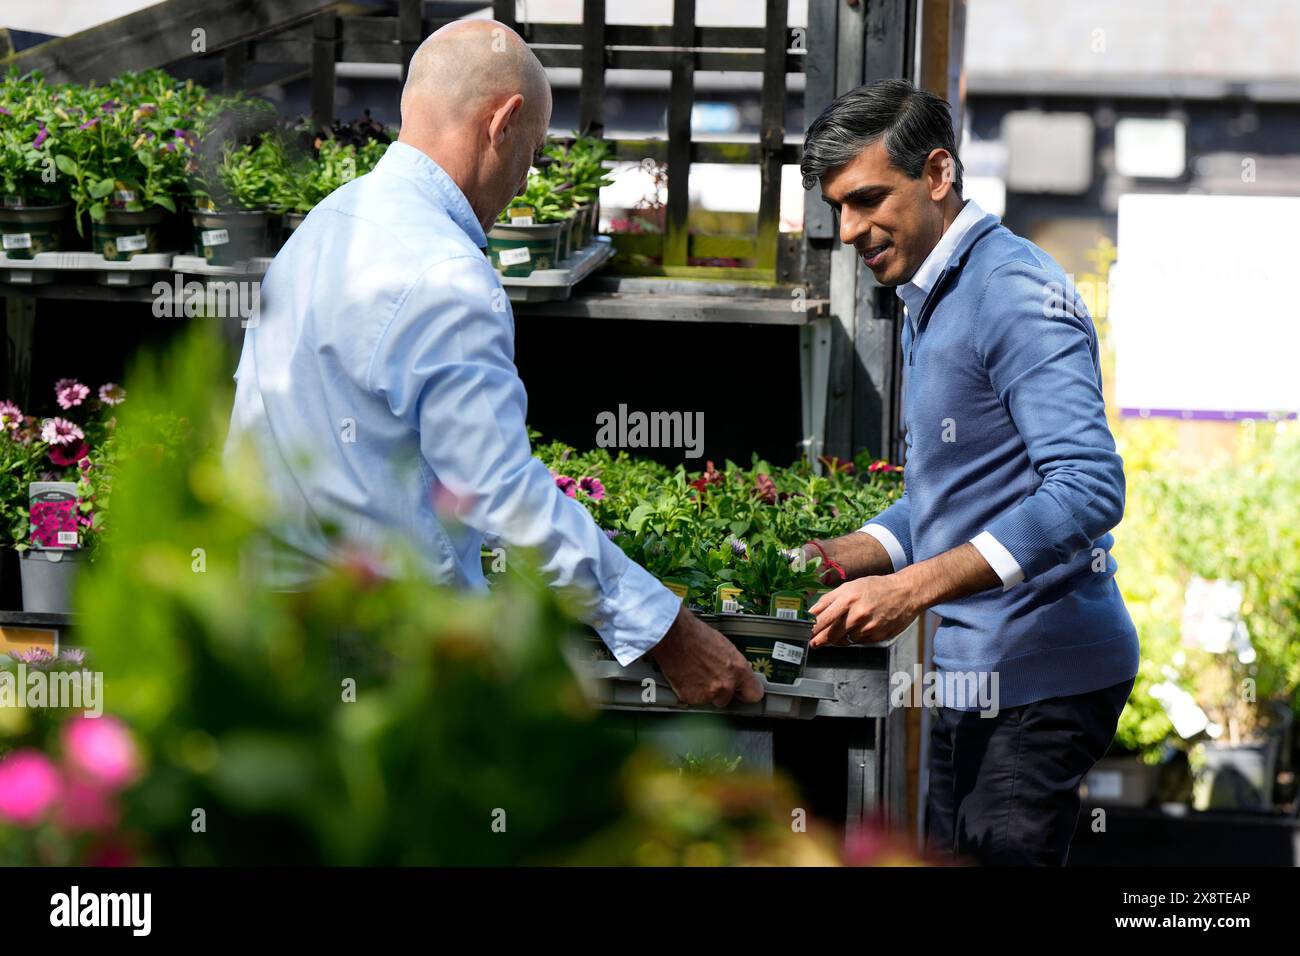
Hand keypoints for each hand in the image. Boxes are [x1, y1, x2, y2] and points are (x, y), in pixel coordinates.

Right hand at [649, 606, 764, 706]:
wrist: (674, 635)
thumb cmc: (696, 635)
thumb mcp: (725, 646)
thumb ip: (732, 664)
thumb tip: (735, 672)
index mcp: (738, 669)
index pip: (754, 693)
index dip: (746, 693)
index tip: (741, 693)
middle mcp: (726, 684)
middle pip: (726, 699)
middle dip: (719, 692)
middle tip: (707, 676)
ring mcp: (708, 693)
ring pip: (707, 699)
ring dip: (701, 690)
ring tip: (693, 671)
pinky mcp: (690, 697)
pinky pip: (691, 699)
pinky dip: (687, 690)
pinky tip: (685, 675)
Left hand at [808, 574, 919, 647]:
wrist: (906, 593)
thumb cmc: (876, 588)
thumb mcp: (850, 587)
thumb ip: (828, 600)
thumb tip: (811, 613)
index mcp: (848, 598)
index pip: (824, 619)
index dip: (812, 630)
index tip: (806, 635)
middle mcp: (858, 614)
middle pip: (832, 634)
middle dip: (821, 640)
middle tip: (815, 642)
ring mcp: (869, 627)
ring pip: (845, 640)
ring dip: (839, 639)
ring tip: (842, 631)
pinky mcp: (878, 637)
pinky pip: (860, 642)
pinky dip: (855, 638)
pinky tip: (860, 628)